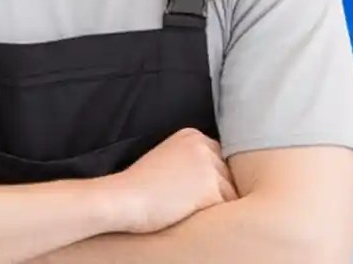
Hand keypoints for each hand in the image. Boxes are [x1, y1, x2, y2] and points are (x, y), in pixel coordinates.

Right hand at [105, 128, 238, 233]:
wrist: (123, 198)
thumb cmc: (140, 185)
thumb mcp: (166, 157)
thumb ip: (193, 158)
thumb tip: (222, 174)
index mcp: (193, 135)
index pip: (219, 160)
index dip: (205, 178)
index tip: (183, 185)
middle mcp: (205, 147)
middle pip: (227, 176)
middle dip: (213, 191)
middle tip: (181, 196)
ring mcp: (210, 167)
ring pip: (229, 194)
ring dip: (212, 205)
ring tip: (182, 205)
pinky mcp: (212, 190)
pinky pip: (225, 209)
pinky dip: (210, 216)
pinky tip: (187, 213)